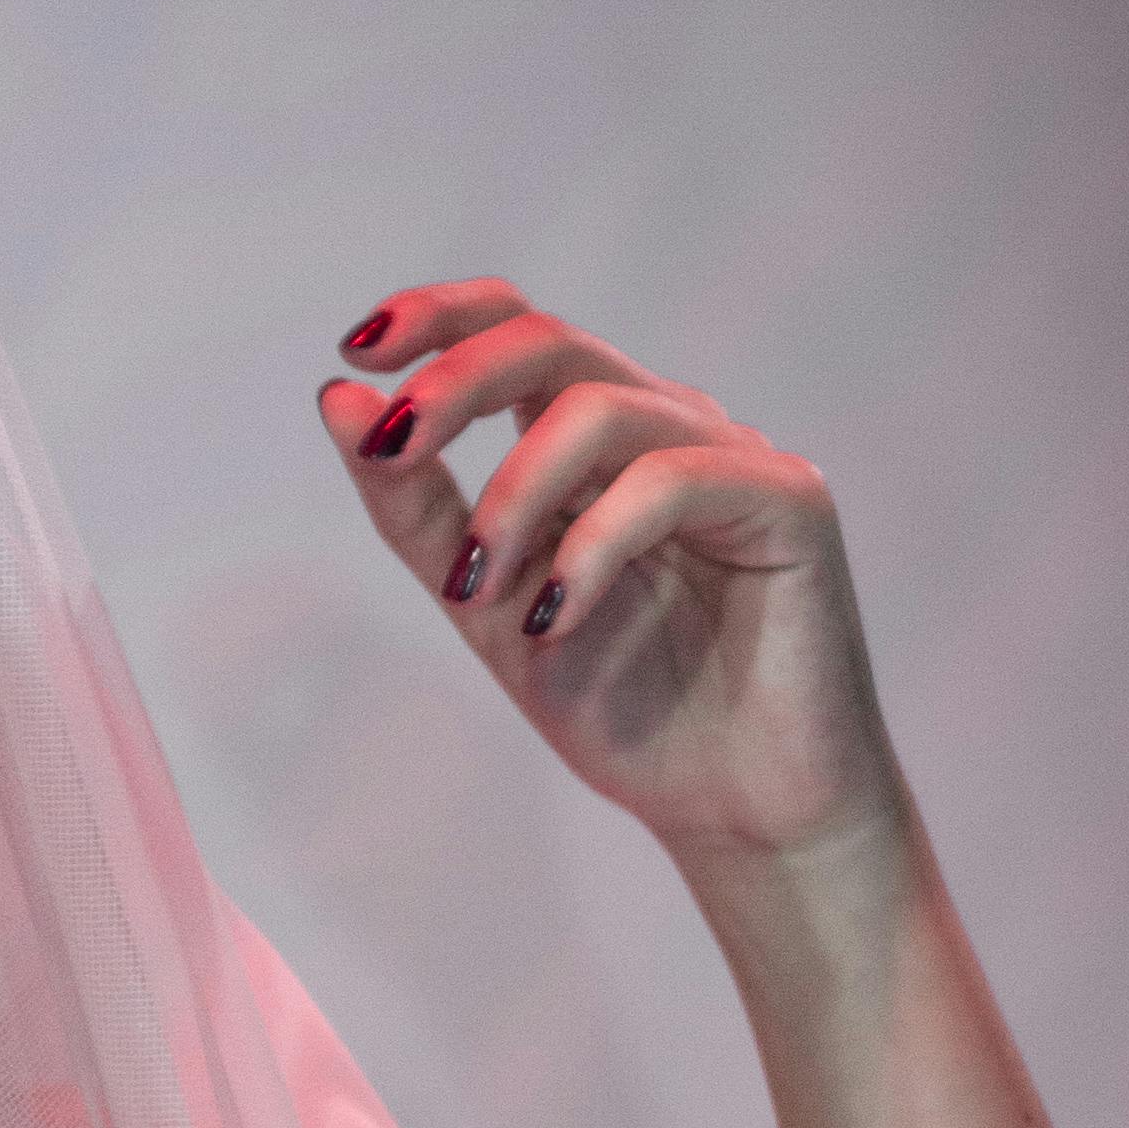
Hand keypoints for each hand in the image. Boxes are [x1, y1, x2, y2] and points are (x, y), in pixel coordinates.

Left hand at [320, 280, 907, 879]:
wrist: (736, 809)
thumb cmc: (626, 705)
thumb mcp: (484, 601)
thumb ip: (416, 507)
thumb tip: (338, 398)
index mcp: (596, 439)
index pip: (518, 327)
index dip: (438, 317)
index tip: (356, 350)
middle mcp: (666, 425)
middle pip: (549, 342)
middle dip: (452, 385)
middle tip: (391, 449)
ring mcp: (733, 455)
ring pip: (596, 409)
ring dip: (510, 497)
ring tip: (478, 590)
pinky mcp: (791, 499)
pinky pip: (668, 480)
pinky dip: (589, 548)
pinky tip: (558, 621)